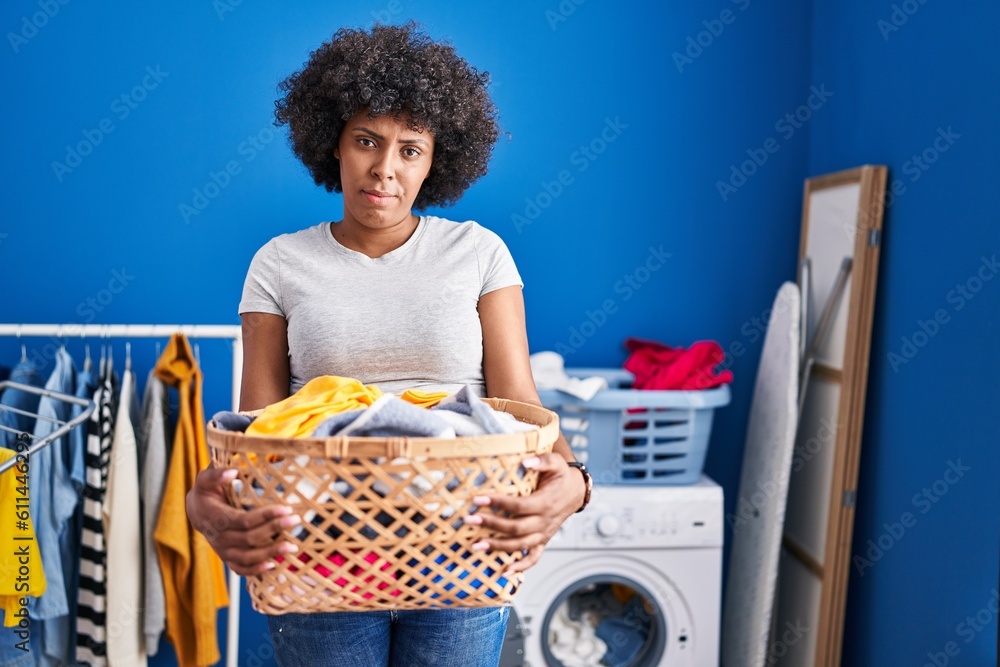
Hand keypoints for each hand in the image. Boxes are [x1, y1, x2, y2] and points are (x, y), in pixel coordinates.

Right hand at [185, 467, 301, 575]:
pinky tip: (274, 565)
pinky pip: (241, 568)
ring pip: (247, 557)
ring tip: (292, 547)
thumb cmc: (206, 491)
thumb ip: (216, 474)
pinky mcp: (227, 558)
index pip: (244, 520)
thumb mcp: (205, 479)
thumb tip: (233, 472)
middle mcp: (219, 538)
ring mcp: (222, 550)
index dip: (266, 516)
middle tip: (296, 520)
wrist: (196, 511)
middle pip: (250, 538)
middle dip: (275, 530)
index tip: (286, 508)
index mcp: (216, 518)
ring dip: (270, 553)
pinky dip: (256, 570)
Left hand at [462, 453, 585, 574]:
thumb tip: (526, 461)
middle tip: (469, 519)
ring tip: (477, 545)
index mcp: (546, 503)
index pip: (518, 506)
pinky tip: (504, 571)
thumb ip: (541, 461)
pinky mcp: (543, 541)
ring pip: (520, 545)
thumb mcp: (555, 463)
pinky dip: (521, 566)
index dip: (498, 503)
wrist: (576, 491)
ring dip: (498, 547)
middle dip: (490, 524)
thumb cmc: (562, 477)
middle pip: (515, 528)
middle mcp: (545, 521)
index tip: (478, 499)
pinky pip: (534, 558)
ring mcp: (544, 533)